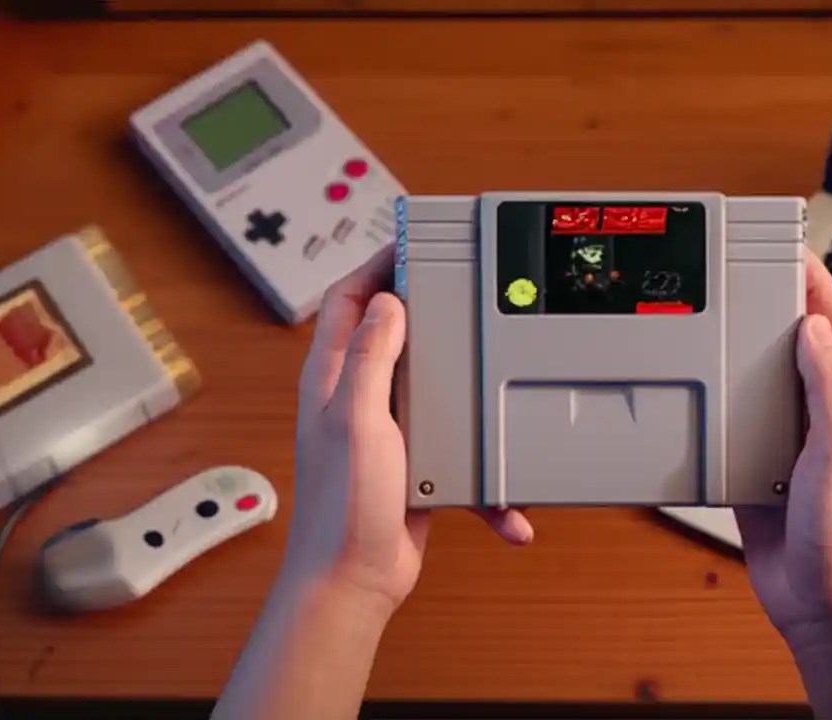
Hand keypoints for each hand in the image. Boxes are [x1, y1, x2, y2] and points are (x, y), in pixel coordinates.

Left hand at [284, 251, 533, 612]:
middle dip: (427, 306)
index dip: (376, 264)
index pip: (348, 300)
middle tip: (462, 284)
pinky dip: (477, 459)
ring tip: (490, 357)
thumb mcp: (357, 418)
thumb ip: (371, 358)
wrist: (355, 578)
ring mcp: (385, 428)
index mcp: (332, 378)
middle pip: (392, 331)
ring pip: (428, 381)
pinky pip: (451, 441)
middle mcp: (355, 396)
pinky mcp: (412, 461)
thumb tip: (389, 303)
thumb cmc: (343, 507)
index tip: (411, 240)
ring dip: (459, 379)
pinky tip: (499, 485)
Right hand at [735, 250, 831, 635]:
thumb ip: (830, 384)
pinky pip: (737, 429)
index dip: (819, 286)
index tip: (794, 251)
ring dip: (745, 357)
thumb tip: (812, 327)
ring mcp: (792, 447)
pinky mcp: (760, 473)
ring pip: (765, 386)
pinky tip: (702, 396)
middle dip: (778, 309)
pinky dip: (720, 410)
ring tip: (719, 324)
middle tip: (746, 277)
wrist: (825, 603)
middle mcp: (826, 420)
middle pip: (800, 349)